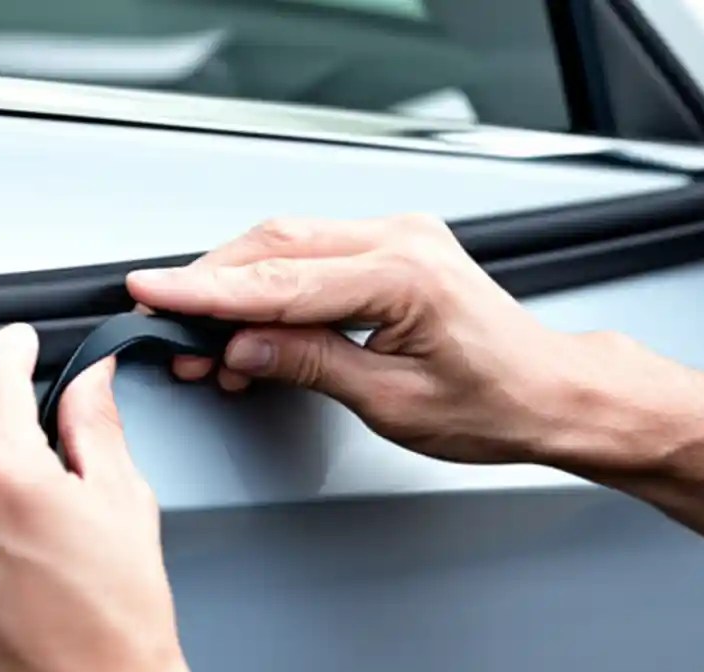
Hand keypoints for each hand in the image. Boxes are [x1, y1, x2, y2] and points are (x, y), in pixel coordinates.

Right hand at [127, 215, 622, 465]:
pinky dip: (272, 283)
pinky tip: (250, 323)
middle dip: (212, 286)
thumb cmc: (496, 403)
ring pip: (288, 243)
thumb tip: (241, 346)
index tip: (154, 292)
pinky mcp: (394, 246)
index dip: (206, 291)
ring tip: (204, 342)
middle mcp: (401, 239)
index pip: (279, 281)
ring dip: (238, 285)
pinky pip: (313, 252)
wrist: (549, 390)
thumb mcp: (392, 402)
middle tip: (168, 326)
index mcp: (404, 276)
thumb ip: (309, 363)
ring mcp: (399, 236)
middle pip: (275, 246)